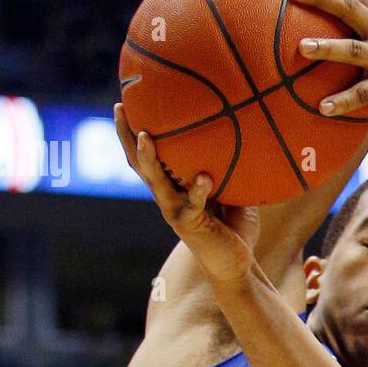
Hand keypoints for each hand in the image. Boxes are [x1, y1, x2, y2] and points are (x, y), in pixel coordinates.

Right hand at [114, 103, 258, 287]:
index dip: (134, 132)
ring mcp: (175, 211)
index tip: (126, 102)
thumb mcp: (234, 190)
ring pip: (155, 182)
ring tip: (145, 136)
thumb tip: (248, 131)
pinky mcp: (190, 225)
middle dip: (126, 136)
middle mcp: (167, 197)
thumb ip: (232, 167)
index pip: (149, 156)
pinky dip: (198, 190)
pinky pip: (192, 205)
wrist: (236, 264)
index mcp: (173, 187)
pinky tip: (204, 177)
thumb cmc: (235, 227)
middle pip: (139, 163)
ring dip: (149, 159)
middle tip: (119, 108)